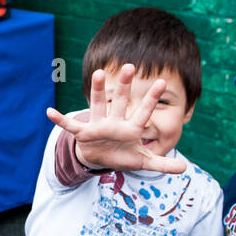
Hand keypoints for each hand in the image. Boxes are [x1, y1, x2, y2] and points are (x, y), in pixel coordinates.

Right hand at [46, 66, 186, 174]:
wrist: (101, 157)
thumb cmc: (123, 155)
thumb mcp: (143, 162)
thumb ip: (162, 163)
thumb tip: (185, 168)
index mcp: (131, 128)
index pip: (143, 112)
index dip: (151, 99)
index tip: (161, 82)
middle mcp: (115, 122)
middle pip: (120, 101)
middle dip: (124, 86)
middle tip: (130, 67)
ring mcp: (98, 125)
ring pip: (98, 105)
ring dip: (97, 91)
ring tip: (98, 73)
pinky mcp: (83, 133)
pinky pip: (70, 126)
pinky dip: (60, 120)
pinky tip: (49, 112)